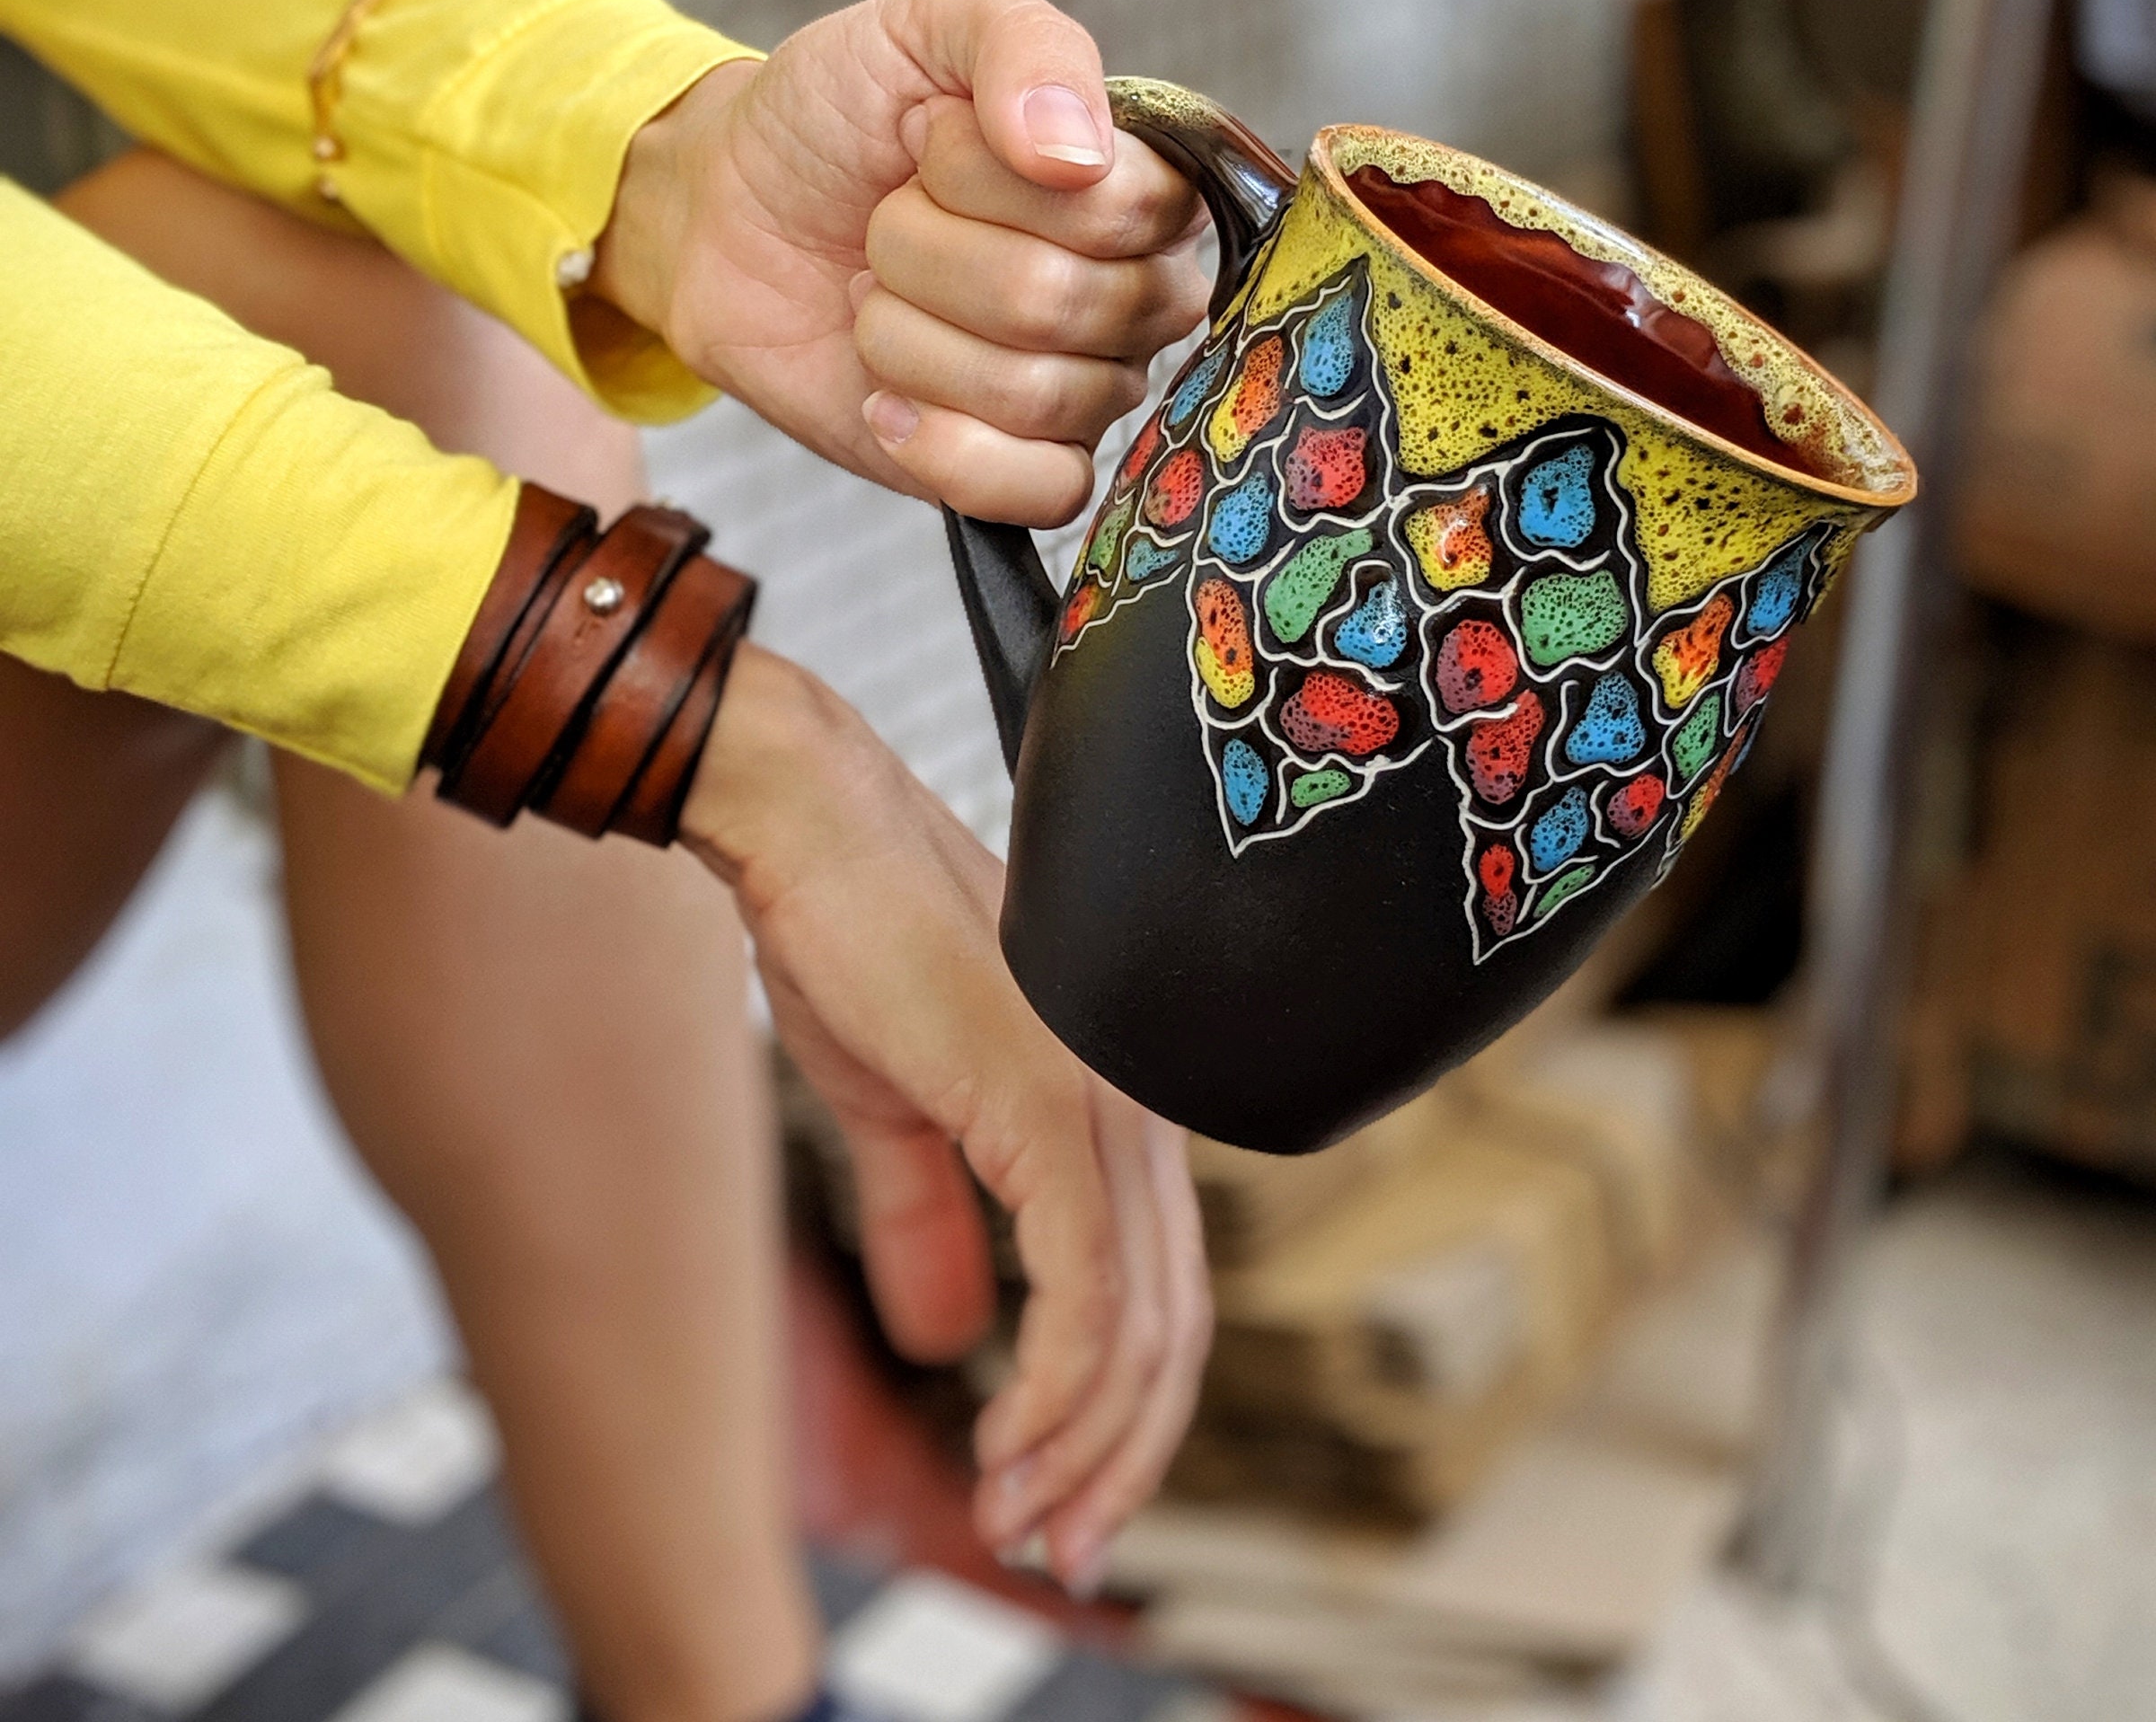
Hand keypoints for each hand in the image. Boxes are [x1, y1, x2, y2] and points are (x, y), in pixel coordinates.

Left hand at [591, 0, 1206, 524]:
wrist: (727, 211)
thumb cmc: (835, 113)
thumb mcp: (924, 24)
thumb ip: (1021, 42)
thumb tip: (1076, 152)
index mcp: (1136, 178)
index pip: (1124, 205)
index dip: (993, 178)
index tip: (927, 142)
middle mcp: (1134, 286)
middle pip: (1064, 302)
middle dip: (927, 252)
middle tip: (884, 222)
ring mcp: (1084, 383)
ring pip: (1037, 394)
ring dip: (910, 336)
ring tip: (876, 294)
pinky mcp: (1024, 467)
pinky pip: (1043, 491)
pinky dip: (946, 448)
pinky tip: (887, 400)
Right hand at [683, 641, 1210, 1591]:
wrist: (804, 825)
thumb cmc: (851, 935)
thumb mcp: (896, 1109)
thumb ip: (930, 1220)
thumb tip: (951, 1338)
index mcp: (1114, 1099)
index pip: (1159, 1289)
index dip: (1121, 1409)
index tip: (1059, 1496)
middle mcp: (1137, 1103)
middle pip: (1173, 1329)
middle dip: (1119, 1462)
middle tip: (1056, 1549)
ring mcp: (1105, 1102)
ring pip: (1139, 1328)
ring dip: (1081, 1450)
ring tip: (1016, 1520)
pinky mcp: (1052, 1108)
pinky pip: (1086, 1290)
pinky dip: (1055, 1392)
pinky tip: (1005, 1446)